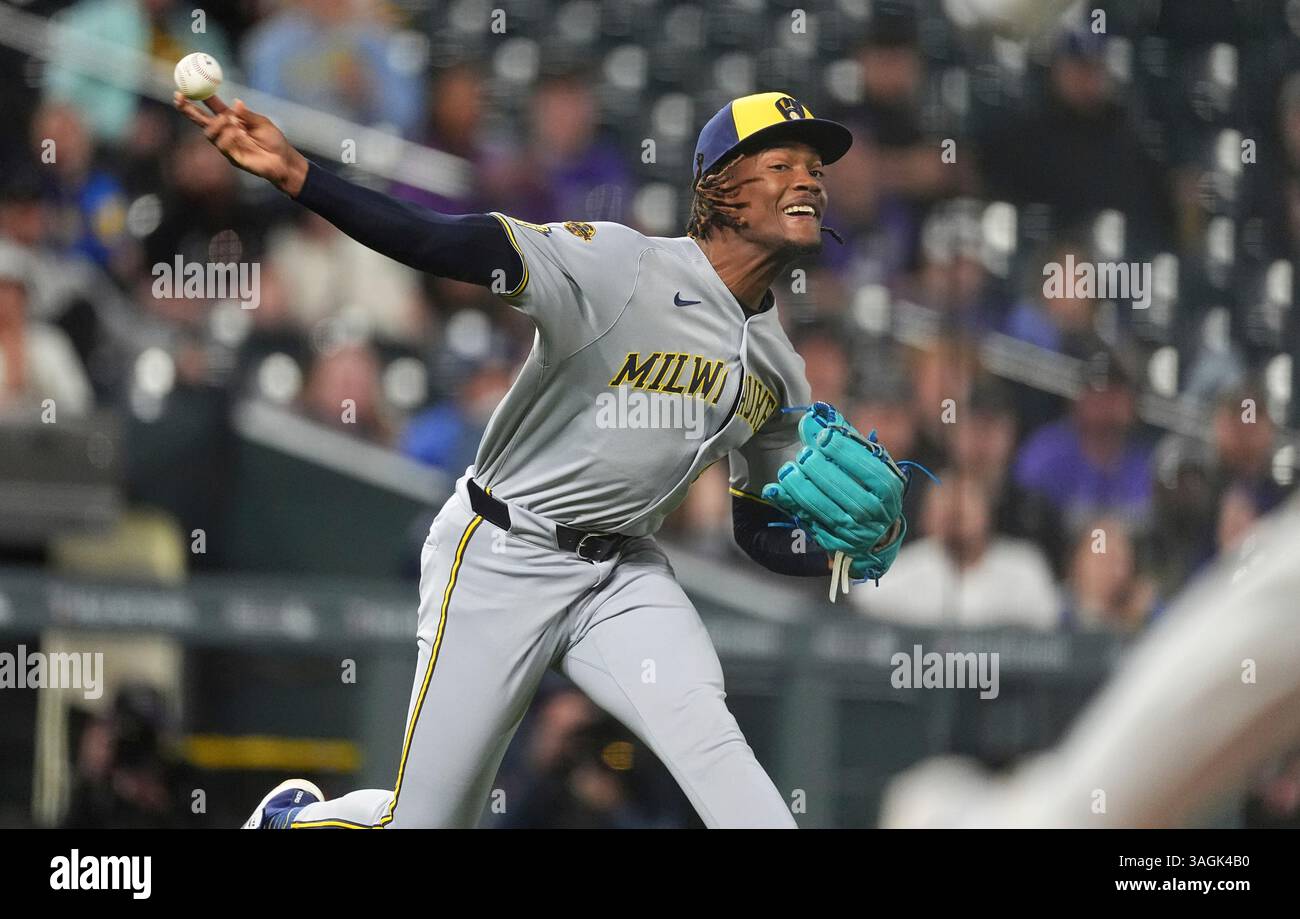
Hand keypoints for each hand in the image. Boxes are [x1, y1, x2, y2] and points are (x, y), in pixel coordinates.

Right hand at [173, 92, 308, 196]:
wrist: (283, 161)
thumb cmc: (274, 141)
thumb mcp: (262, 122)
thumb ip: (247, 114)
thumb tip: (236, 103)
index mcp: (231, 119)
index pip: (210, 106)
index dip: (197, 97)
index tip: (185, 87)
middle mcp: (225, 131)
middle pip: (200, 120)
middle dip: (187, 109)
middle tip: (180, 98)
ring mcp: (227, 145)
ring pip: (209, 133)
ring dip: (218, 124)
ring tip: (233, 122)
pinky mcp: (232, 157)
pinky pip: (222, 146)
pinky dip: (229, 137)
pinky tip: (240, 133)